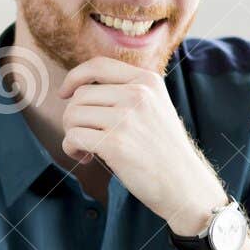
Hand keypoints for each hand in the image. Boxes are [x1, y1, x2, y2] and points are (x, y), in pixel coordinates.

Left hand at [58, 57, 226, 231]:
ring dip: (70, 133)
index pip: (98, 65)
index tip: (64, 93)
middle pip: (81, 94)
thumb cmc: (164, 151)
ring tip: (86, 148)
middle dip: (73, 116)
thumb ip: (127, 92)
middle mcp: (137, 94)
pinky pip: (73, 137)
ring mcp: (126, 117)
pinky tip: (86, 158)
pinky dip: (71, 148)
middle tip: (84, 136)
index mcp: (147, 81)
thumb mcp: (155, 107)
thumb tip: (80, 90)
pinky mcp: (114, 142)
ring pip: (72, 114)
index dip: (74, 77)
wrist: (184, 184)